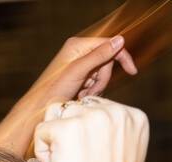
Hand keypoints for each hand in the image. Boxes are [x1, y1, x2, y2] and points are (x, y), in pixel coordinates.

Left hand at [0, 35, 136, 156]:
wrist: (39, 110)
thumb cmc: (54, 91)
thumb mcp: (78, 71)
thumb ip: (99, 55)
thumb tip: (120, 40)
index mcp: (77, 45)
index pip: (108, 44)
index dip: (121, 56)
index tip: (132, 71)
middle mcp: (78, 53)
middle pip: (107, 62)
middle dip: (101, 79)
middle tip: (88, 91)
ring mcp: (79, 66)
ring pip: (102, 75)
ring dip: (95, 88)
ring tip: (81, 96)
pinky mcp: (79, 78)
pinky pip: (95, 83)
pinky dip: (91, 92)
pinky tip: (79, 97)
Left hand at [32, 95, 148, 161]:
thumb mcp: (119, 157)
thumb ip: (109, 132)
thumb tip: (81, 115)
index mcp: (134, 117)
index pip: (92, 109)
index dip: (82, 138)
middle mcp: (117, 112)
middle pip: (72, 108)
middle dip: (66, 138)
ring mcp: (94, 118)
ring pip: (54, 116)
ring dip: (52, 143)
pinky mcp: (68, 130)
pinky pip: (41, 131)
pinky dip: (42, 155)